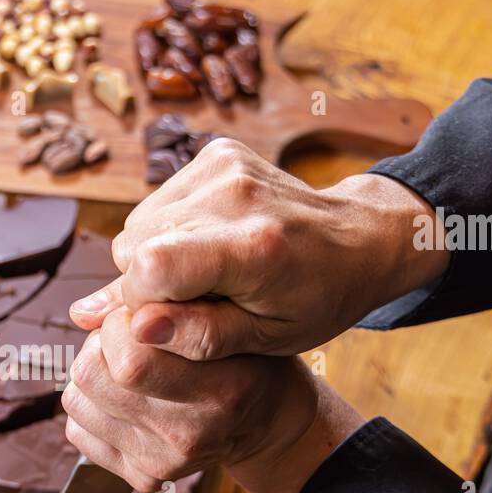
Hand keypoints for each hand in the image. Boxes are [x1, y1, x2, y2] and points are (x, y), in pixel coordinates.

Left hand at [62, 305, 363, 492]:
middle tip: (128, 341)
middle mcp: (191, 433)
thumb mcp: (227, 318)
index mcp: (221, 389)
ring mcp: (163, 461)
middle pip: (91, 376)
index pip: (129, 358)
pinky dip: (92, 408)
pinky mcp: (142, 477)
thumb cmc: (242, 358)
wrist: (265, 422)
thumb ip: (167, 307)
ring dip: (92, 376)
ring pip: (76, 400)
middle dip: (99, 345)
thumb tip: (85, 313)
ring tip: (130, 371)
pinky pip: (77, 429)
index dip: (120, 324)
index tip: (139, 318)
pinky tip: (126, 400)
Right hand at [69, 138, 445, 356]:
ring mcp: (225, 167)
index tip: (174, 321)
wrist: (359, 240)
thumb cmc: (314, 301)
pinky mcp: (217, 152)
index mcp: (253, 247)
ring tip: (207, 271)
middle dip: (147, 283)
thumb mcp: (265, 340)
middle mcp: (235, 195)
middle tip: (198, 299)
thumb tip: (137, 328)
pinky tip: (209, 241)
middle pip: (131, 246)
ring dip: (156, 255)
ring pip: (136, 225)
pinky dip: (169, 230)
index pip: (149, 268)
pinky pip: (155, 203)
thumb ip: (198, 336)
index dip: (143, 304)